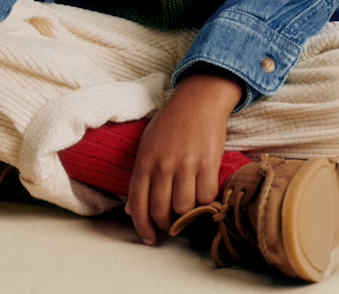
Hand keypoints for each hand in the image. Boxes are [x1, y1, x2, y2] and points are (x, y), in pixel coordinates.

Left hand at [125, 72, 242, 245]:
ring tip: (190, 207)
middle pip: (161, 211)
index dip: (143, 226)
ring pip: (184, 208)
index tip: (150, 238)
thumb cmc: (172, 122)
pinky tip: (204, 194)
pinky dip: (206, 202)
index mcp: (145, 160)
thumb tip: (131, 211)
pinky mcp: (208, 163)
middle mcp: (163, 164)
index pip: (138, 203)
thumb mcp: (148, 145)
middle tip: (173, 225)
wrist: (198, 99)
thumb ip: (140, 177)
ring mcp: (186, 164)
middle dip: (166, 225)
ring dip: (187, 214)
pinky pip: (206, 196)